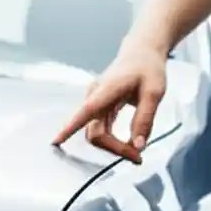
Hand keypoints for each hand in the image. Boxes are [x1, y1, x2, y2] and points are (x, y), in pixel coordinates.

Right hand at [53, 40, 167, 163]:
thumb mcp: (154, 93)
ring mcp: (95, 103)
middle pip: (95, 132)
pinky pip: (100, 130)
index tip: (56, 141)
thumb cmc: (148, 69)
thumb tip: (138, 147)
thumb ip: (145, 119)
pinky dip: (113, 142)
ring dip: (114, 147)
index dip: (70, 127)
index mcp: (107, 89)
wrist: (141, 53)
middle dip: (114, 148)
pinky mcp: (98, 108)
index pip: (86, 111)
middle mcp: (95, 97)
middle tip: (139, 157)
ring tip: (136, 153)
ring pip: (97, 134)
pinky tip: (128, 145)